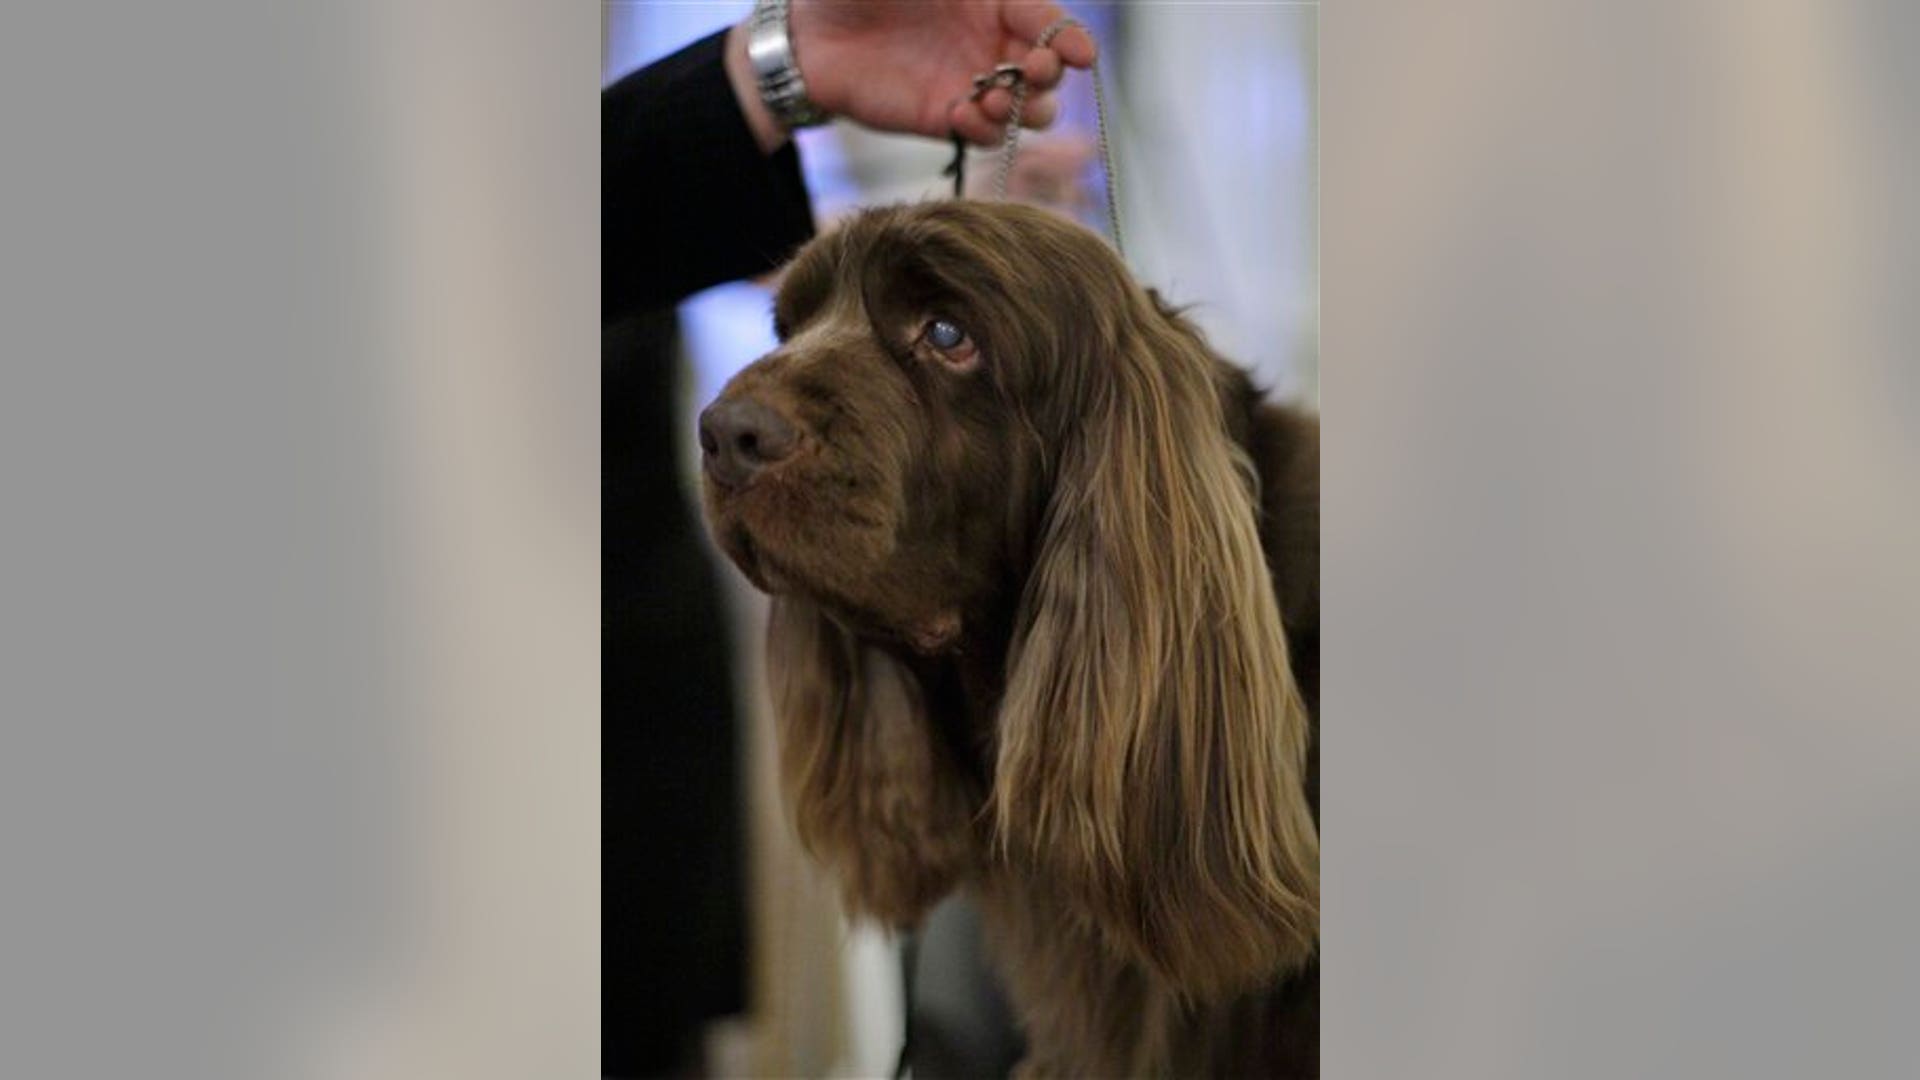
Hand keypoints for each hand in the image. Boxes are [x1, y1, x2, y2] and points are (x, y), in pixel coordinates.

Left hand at [727, 0, 1097, 152]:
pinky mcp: (944, 119)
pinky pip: (985, 135)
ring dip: (1026, 109)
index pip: (1048, 21)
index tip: (1080, 53)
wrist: (810, 31)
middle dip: (1051, 74)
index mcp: (993, 1)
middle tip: (1033, 71)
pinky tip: (964, 114)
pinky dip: (986, 130)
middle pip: (1048, 71)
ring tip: (997, 99)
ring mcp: (971, 84)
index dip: (1069, 37)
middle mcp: (990, 44)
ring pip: (1027, 110)